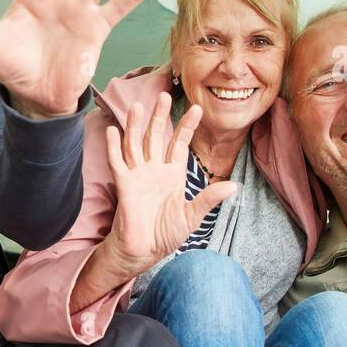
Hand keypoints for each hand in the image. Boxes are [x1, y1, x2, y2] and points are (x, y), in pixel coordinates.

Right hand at [101, 93, 237, 275]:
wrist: (144, 251)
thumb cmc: (166, 235)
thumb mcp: (192, 216)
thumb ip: (209, 199)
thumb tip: (233, 186)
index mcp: (172, 175)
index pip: (179, 144)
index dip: (186, 126)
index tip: (197, 109)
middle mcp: (154, 170)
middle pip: (155, 137)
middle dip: (159, 116)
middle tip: (163, 95)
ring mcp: (137, 176)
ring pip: (135, 144)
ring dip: (136, 125)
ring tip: (138, 105)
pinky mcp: (124, 185)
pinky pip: (117, 162)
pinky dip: (114, 147)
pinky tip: (114, 131)